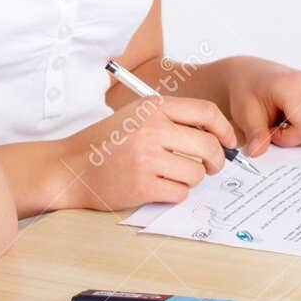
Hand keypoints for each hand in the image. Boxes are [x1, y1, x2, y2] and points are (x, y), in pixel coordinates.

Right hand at [69, 93, 238, 210]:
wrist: (72, 166)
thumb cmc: (106, 142)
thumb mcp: (137, 115)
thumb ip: (172, 119)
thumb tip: (216, 136)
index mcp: (153, 107)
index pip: (207, 112)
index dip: (225, 130)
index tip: (228, 142)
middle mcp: (152, 129)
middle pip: (208, 146)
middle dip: (216, 161)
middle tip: (210, 167)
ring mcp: (147, 157)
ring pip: (196, 173)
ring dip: (190, 179)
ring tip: (170, 176)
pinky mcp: (142, 185)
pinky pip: (180, 193)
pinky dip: (174, 193)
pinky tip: (158, 186)